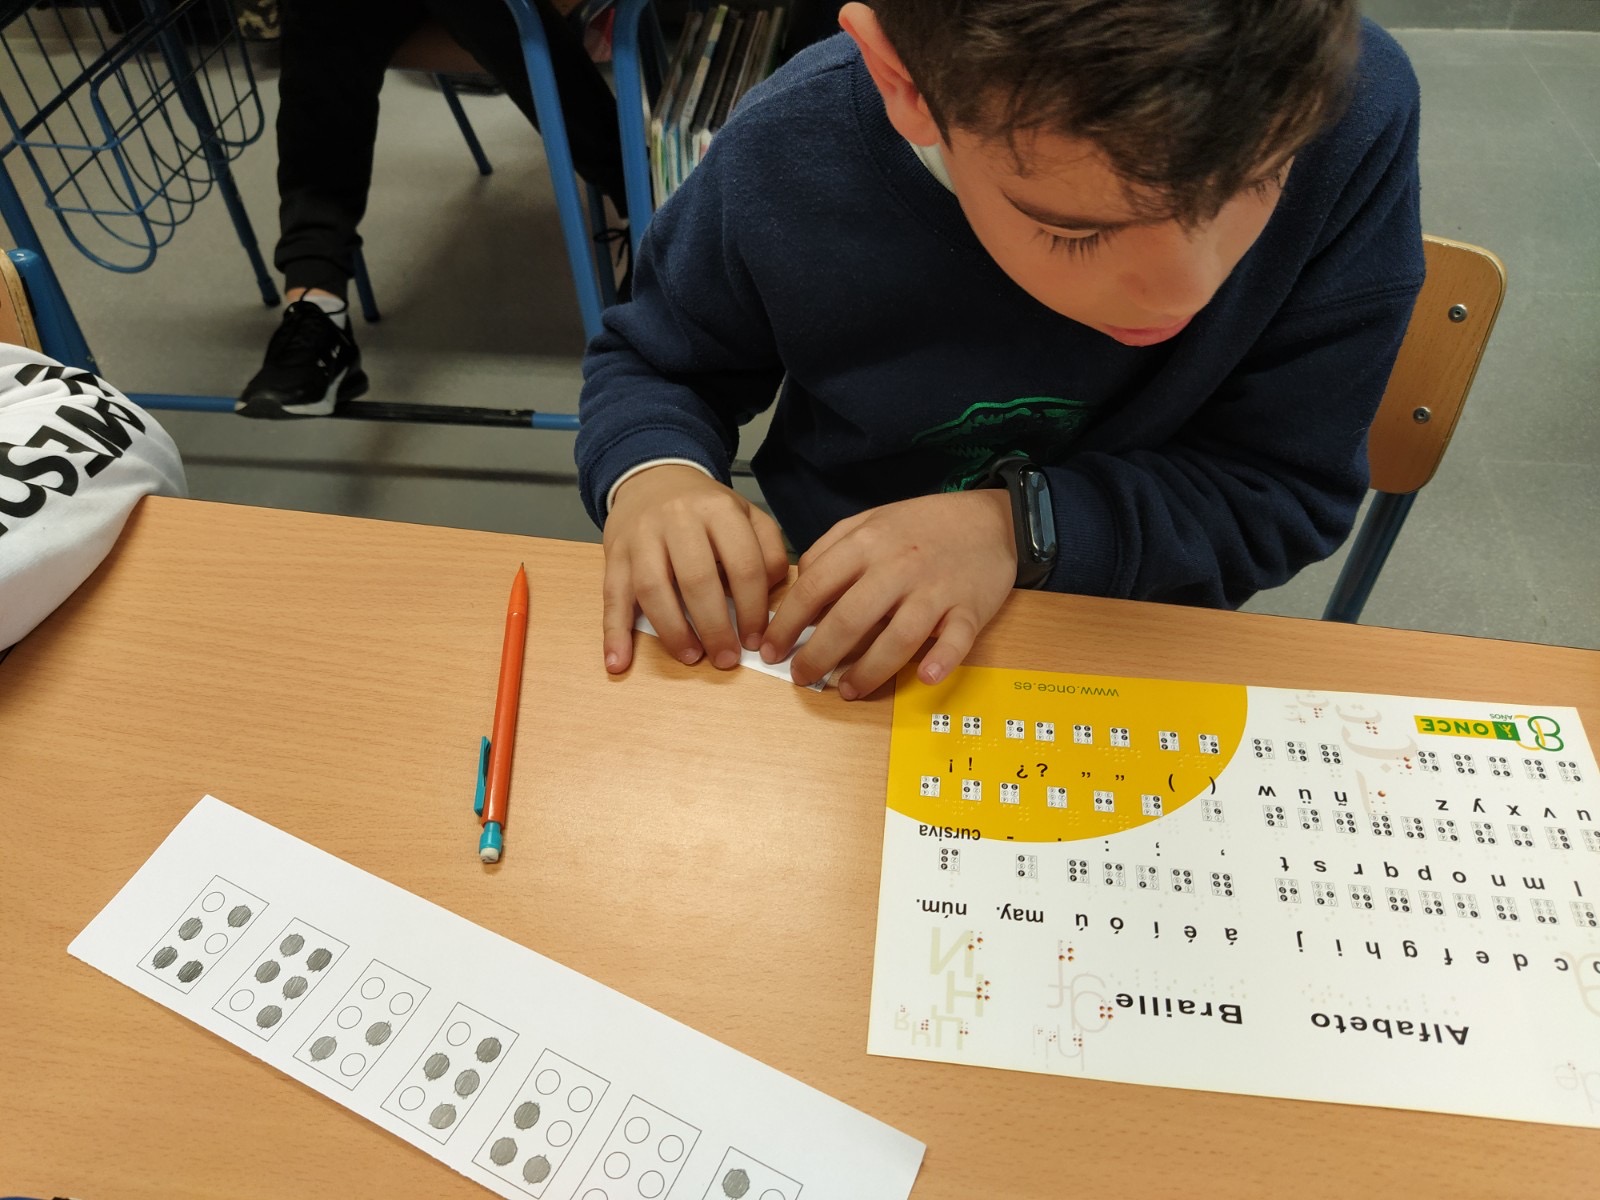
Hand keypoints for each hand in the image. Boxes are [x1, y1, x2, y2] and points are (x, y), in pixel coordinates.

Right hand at [602, 464, 789, 673]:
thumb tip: (768, 595)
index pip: (744, 565)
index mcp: (718, 510)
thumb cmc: (706, 509)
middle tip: (726, 659)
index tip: (756, 640)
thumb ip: (768, 550)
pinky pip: (611, 596)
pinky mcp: (614, 555)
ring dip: (672, 631)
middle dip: (715, 627)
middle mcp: (677, 519)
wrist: (654, 478)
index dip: (753, 609)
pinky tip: (618, 661)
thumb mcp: (747, 514)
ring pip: (653, 589)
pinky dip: (612, 633)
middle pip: (697, 580)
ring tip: (691, 656)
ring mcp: (640, 537)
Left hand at [761, 490, 1017, 698]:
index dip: (786, 623)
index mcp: (866, 544)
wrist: (989, 520)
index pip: (815, 587)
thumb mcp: (869, 522)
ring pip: (897, 637)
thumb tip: (797, 587)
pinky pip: (956, 639)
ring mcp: (935, 589)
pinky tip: (926, 677)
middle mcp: (897, 567)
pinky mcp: (970, 608)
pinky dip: (942, 659)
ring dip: (868, 671)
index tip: (771, 649)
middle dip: (817, 655)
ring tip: (845, 690)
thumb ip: (830, 550)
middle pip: (849, 618)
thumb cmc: (921, 526)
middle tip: (801, 677)